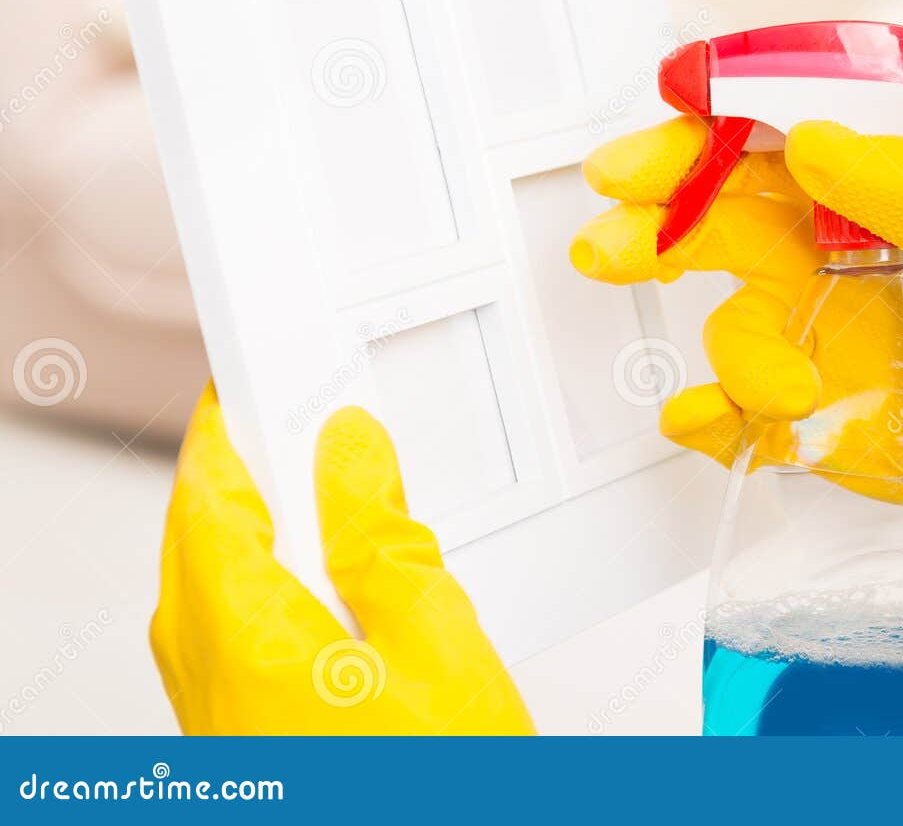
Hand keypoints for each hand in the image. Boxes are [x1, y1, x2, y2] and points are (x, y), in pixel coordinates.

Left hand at [150, 384, 534, 734]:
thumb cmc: (432, 788)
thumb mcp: (435, 644)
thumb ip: (384, 539)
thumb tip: (351, 449)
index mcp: (244, 635)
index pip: (209, 497)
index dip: (231, 429)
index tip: (259, 386)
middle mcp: (207, 678)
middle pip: (200, 541)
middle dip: (245, 478)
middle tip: (303, 434)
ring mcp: (214, 715)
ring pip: (208, 592)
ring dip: (255, 538)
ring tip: (328, 510)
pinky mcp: (237, 738)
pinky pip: (224, 639)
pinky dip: (262, 591)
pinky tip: (327, 592)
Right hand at [572, 117, 902, 732]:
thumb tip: (807, 141)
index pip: (799, 157)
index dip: (718, 147)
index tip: (652, 152)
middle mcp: (884, 276)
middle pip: (748, 230)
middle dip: (671, 228)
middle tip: (611, 242)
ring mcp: (859, 356)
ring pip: (746, 326)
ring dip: (738, 352)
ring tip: (782, 389)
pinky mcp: (843, 434)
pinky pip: (751, 413)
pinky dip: (715, 413)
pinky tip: (701, 418)